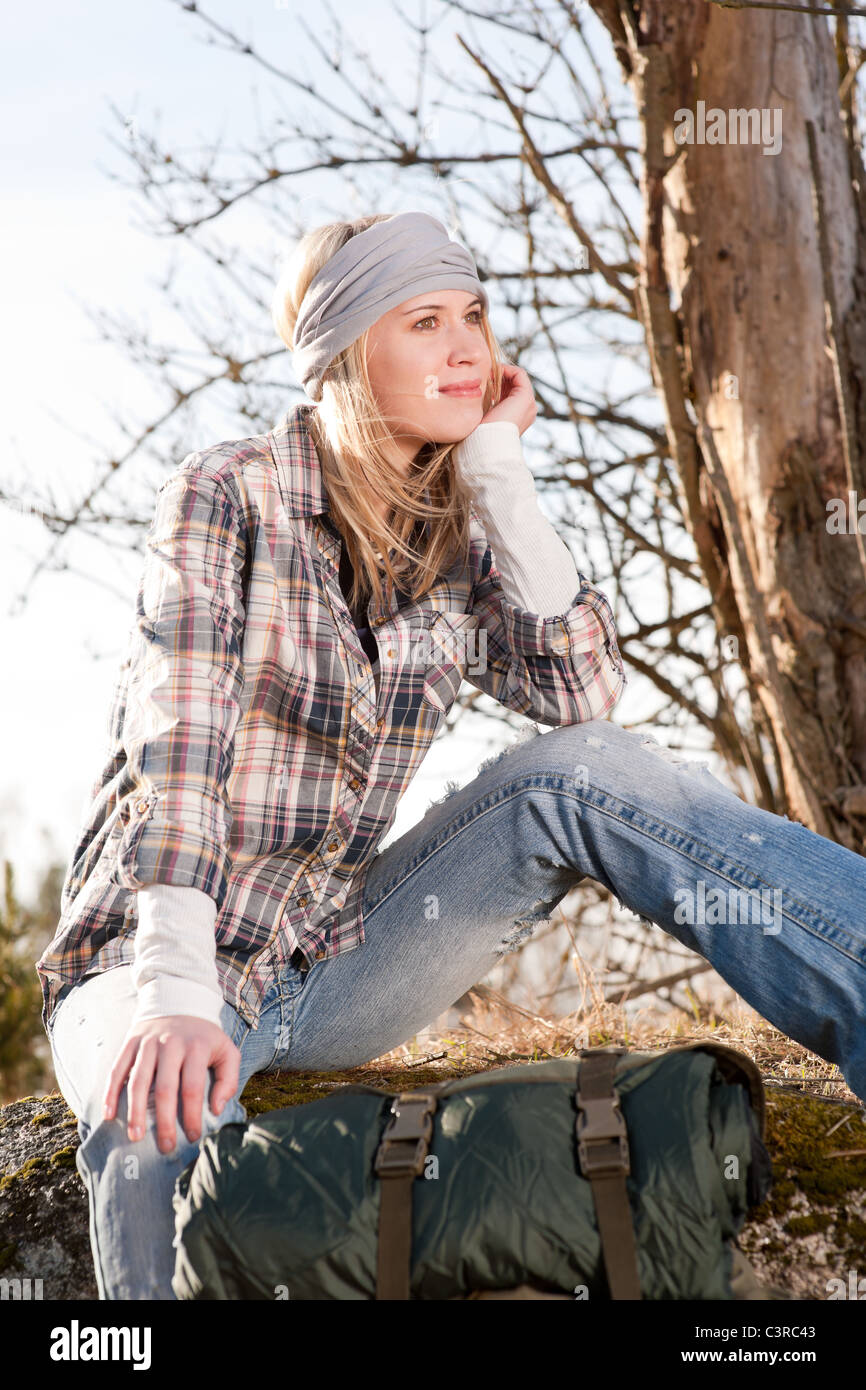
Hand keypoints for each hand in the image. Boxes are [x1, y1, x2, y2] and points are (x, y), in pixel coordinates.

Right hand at [102, 1015, 240, 1154]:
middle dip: (164, 1121)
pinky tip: (109, 1114)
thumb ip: (229, 1078)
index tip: (192, 1136)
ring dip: (135, 1111)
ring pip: (138, 1081)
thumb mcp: (226, 1049)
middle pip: (164, 1088)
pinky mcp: (130, 1042)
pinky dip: (111, 1092)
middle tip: (165, 1146)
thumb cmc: (204, 1036)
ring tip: (135, 1136)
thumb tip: (216, 1109)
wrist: (178, 1000)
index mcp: (197, 1047)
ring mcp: (148, 1042)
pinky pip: (117, 1069)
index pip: (193, 1087)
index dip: (191, 1115)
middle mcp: (170, 1044)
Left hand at [478, 363, 537, 436]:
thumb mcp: (484, 419)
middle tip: (484, 373)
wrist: (488, 444)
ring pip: (518, 378)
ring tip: (487, 371)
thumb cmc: (482, 436)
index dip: (498, 384)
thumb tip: (477, 396)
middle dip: (500, 377)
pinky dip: (506, 369)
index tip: (483, 380)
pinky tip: (493, 372)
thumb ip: (487, 407)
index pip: (512, 393)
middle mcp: (527, 410)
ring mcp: (529, 404)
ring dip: (502, 372)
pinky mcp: (525, 397)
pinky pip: (519, 374)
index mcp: (519, 416)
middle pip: (516, 385)